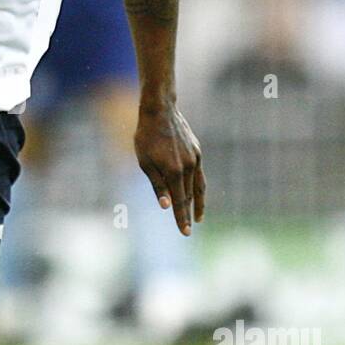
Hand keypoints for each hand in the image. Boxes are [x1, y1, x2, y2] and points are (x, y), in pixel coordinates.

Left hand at [134, 103, 205, 234]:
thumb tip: (167, 206)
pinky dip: (199, 187)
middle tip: (188, 230)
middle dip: (188, 215)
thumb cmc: (146, 137)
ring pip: (198, 187)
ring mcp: (195, 159)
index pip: (180, 202)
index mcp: (174, 172)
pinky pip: (199, 174)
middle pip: (189, 197)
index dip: (182, 219)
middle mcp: (188, 168)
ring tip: (199, 217)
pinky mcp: (197, 152)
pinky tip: (196, 193)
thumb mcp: (145, 163)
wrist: (160, 111)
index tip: (185, 233)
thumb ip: (158, 185)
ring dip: (198, 204)